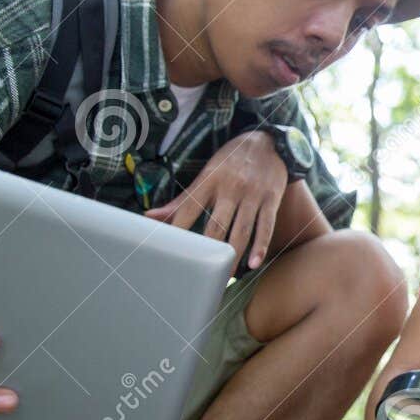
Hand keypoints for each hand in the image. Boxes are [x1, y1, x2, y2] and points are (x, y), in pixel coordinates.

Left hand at [146, 129, 287, 269]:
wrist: (268, 142)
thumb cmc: (230, 163)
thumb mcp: (205, 175)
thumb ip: (180, 201)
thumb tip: (148, 217)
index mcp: (209, 180)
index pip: (188, 209)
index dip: (177, 230)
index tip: (170, 252)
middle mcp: (230, 187)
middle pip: (216, 225)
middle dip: (207, 252)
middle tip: (199, 275)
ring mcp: (252, 193)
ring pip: (241, 230)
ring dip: (233, 256)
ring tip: (223, 277)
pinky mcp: (271, 198)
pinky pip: (266, 226)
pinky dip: (260, 246)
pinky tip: (254, 263)